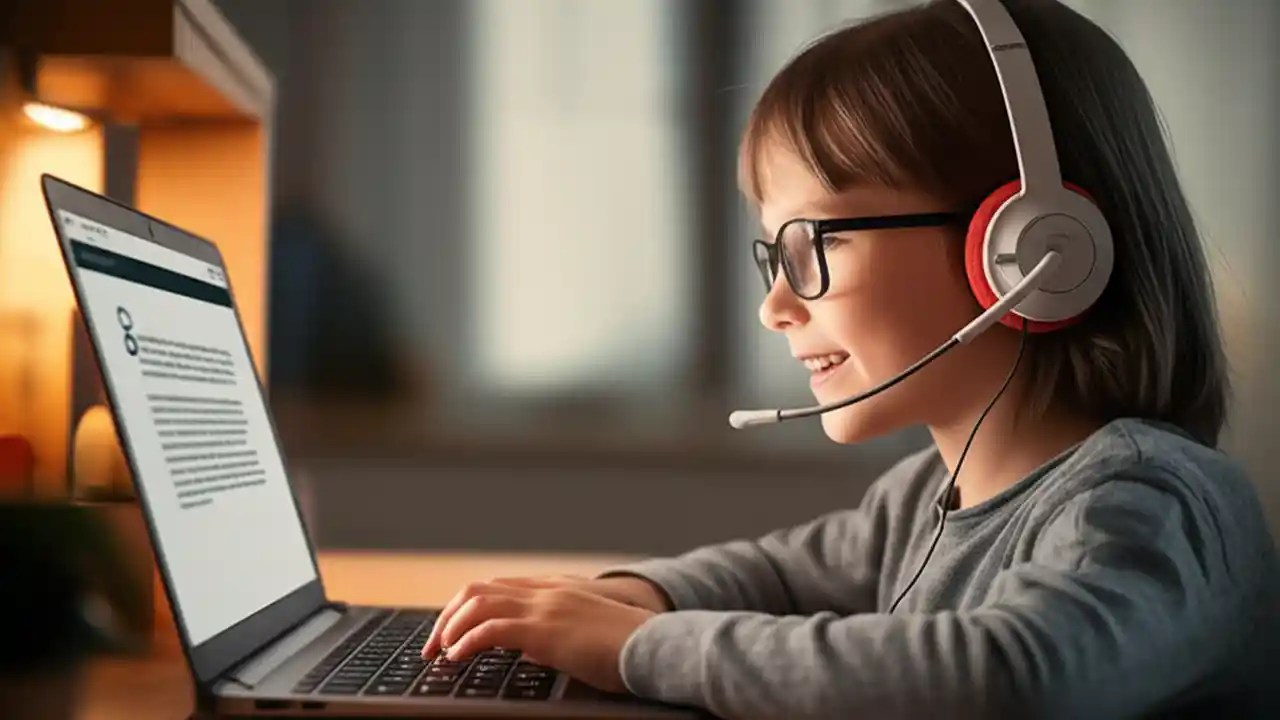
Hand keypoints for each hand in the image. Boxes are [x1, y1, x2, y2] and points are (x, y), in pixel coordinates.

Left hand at [422, 574, 667, 657]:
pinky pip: (489, 629)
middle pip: (479, 589)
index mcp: (556, 591)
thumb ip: (559, 634)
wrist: (654, 644)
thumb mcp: (588, 635)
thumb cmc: (629, 648)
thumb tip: (535, 649)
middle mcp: (546, 592)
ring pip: (477, 602)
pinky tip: (457, 656)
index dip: (469, 608)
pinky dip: (465, 641)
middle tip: (433, 645)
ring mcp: (544, 607)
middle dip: (448, 615)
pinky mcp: (543, 630)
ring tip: (440, 651)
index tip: (452, 632)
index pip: (499, 588)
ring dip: (449, 626)